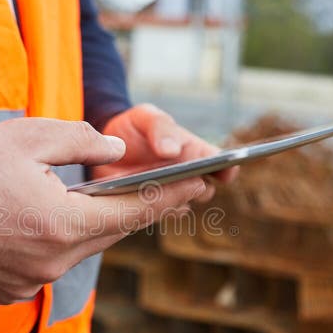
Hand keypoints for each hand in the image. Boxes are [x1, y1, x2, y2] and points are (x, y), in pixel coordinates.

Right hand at [0, 118, 207, 303]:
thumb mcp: (27, 137)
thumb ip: (80, 141)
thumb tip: (114, 152)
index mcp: (63, 225)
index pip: (133, 211)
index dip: (170, 196)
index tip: (201, 185)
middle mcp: (52, 262)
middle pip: (109, 233)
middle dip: (140, 211)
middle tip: (171, 191)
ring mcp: (29, 282)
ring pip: (79, 249)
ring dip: (96, 225)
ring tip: (116, 202)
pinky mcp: (8, 290)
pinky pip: (49, 263)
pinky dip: (60, 241)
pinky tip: (58, 222)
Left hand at [94, 104, 237, 202]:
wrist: (104, 148)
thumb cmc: (133, 128)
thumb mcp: (145, 117)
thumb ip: (160, 127)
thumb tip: (172, 151)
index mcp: (193, 152)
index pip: (219, 162)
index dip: (227, 168)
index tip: (226, 170)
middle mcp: (186, 177)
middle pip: (204, 190)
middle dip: (197, 187)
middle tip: (183, 180)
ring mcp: (168, 195)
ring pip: (181, 205)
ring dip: (174, 200)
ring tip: (158, 189)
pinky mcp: (148, 209)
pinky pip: (157, 215)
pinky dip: (154, 211)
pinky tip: (143, 200)